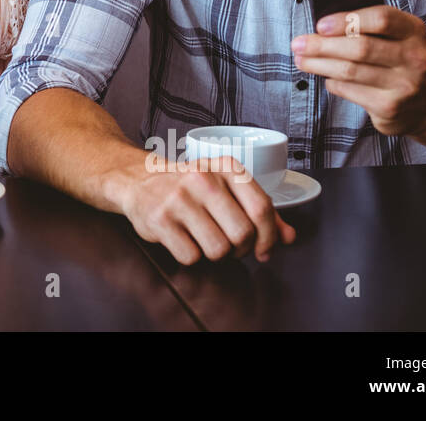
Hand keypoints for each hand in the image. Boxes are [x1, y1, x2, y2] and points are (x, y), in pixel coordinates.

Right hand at [116, 155, 296, 264]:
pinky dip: (190, 256)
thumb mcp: (225, 187)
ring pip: (218, 249)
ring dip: (215, 254)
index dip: (268, 237)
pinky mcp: (160, 220)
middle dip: (240, 249)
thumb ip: (259, 211)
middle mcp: (203, 179)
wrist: (137, 179)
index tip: (264, 250)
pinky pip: (191, 257)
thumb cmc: (187, 186)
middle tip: (230, 246)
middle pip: (242, 234)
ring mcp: (179, 199)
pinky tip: (183, 239)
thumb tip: (289, 237)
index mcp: (225, 168)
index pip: (262, 208)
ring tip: (204, 240)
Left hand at [292, 5, 425, 136]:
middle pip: (361, 47)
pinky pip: (348, 90)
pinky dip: (331, 82)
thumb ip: (365, 28)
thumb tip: (319, 29)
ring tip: (301, 59)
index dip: (347, 20)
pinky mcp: (390, 106)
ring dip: (318, 64)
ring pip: (350, 70)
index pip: (382, 18)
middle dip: (322, 45)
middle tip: (298, 44)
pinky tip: (326, 77)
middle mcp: (414, 57)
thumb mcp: (392, 38)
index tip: (320, 25)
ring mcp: (404, 84)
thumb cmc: (395, 62)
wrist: (422, 104)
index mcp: (413, 31)